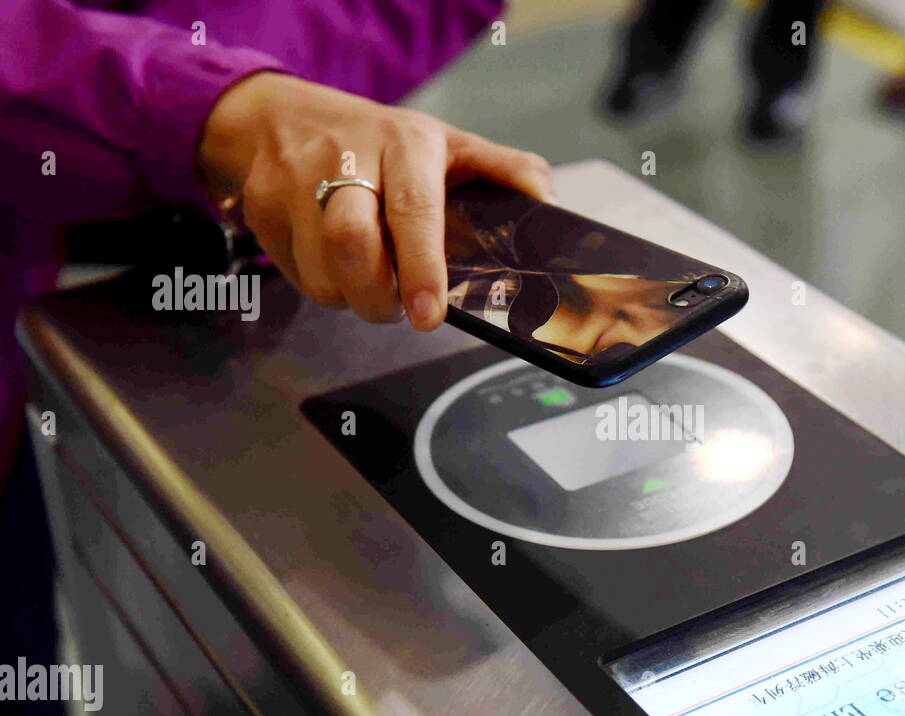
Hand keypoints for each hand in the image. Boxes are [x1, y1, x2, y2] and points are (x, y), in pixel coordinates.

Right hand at [198, 72, 554, 328]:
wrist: (282, 115)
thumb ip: (503, 171)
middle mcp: (343, 156)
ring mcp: (293, 182)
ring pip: (320, 272)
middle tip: (398, 306)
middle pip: (352, 244)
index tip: (430, 315)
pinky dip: (321, 284)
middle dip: (379, 297)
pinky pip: (293, 274)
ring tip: (369, 280)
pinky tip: (335, 264)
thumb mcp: (447, 144)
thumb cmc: (380, 141)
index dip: (423, 268)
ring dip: (351, 296)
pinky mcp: (262, 210)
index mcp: (403, 143)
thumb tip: (546, 200)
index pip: (413, 210)